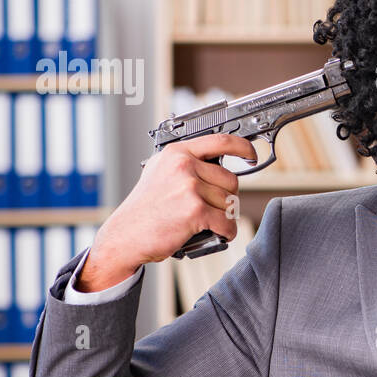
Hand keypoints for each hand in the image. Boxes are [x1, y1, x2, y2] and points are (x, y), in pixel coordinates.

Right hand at [77, 134, 256, 291]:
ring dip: (223, 217)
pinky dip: (225, 232)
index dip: (243, 148)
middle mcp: (184, 165)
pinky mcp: (195, 210)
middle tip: (209, 209)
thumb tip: (215, 160)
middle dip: (225, 198)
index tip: (251, 155)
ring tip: (205, 222)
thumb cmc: (144, 209)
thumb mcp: (159, 172)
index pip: (221, 141)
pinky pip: (226, 222)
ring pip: (229, 202)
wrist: (125, 235)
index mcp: (177, 153)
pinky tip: (216, 233)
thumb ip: (185, 162)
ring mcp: (189, 186)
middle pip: (230, 180)